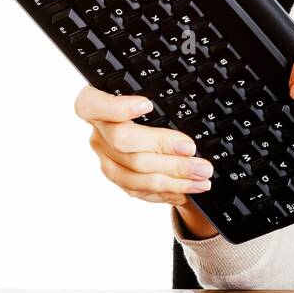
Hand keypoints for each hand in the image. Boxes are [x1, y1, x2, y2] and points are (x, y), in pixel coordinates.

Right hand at [76, 86, 216, 233]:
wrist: (140, 124)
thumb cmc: (148, 108)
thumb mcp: (153, 100)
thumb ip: (160, 107)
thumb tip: (186, 140)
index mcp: (96, 105)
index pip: (92, 105)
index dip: (117, 107)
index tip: (146, 105)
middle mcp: (97, 133)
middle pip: (125, 144)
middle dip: (166, 153)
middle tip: (197, 160)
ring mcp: (105, 159)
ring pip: (134, 174)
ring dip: (173, 180)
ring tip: (201, 179)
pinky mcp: (117, 178)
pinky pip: (139, 190)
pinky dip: (166, 192)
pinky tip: (186, 191)